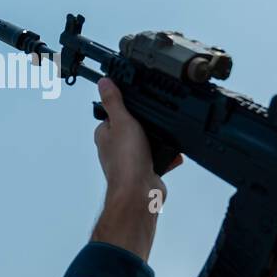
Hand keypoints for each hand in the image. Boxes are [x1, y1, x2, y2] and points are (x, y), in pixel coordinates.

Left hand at [90, 78, 182, 260]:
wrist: (140, 192)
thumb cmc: (126, 161)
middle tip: (155, 120)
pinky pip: (160, 157)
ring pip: (148, 142)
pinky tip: (172, 153)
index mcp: (105, 135)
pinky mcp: (146, 170)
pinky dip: (168, 156)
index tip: (137, 100)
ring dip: (159, 141)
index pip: (113, 114)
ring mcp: (131, 160)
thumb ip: (114, 101)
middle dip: (147, 125)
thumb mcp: (122, 121)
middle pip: (134, 127)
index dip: (126, 107)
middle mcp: (116, 148)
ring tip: (163, 138)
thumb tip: (104, 83)